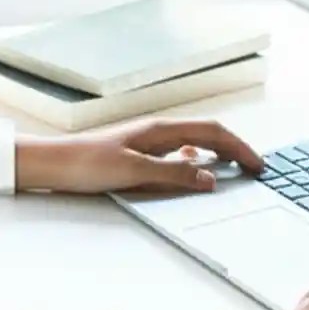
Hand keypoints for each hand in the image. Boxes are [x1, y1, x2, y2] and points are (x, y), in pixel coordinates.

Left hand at [15, 118, 264, 193]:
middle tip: (254, 167)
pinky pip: (179, 151)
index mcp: (161, 130)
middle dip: (235, 148)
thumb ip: (174, 176)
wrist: (51, 163)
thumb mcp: (134, 172)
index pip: (213, 132)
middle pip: (208, 133)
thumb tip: (210, 179)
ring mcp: (149, 140)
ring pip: (195, 141)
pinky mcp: (139, 151)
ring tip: (234, 167)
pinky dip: (197, 159)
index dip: (239, 147)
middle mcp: (158, 130)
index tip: (257, 164)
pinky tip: (194, 169)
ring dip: (218, 152)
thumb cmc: (86, 163)